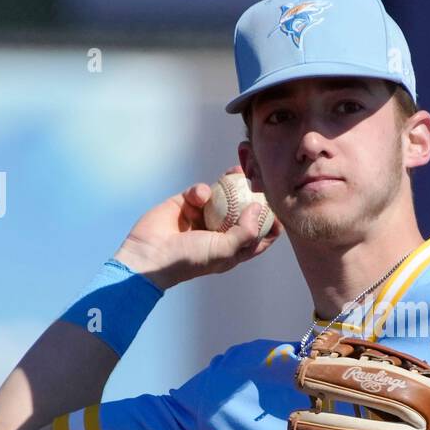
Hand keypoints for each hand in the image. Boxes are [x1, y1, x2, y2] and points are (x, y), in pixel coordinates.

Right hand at [112, 165, 282, 289]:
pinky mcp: (186, 204)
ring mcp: (203, 217)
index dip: (272, 225)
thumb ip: (245, 232)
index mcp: (232, 249)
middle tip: (261, 180)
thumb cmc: (188, 259)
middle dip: (253, 196)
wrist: (149, 255)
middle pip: (243, 212)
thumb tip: (258, 209)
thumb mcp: (223, 251)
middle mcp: (220, 232)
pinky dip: (201, 191)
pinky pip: (200, 192)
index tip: (281, 210)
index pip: (259, 237)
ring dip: (230, 184)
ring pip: (223, 196)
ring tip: (238, 170)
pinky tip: (198, 196)